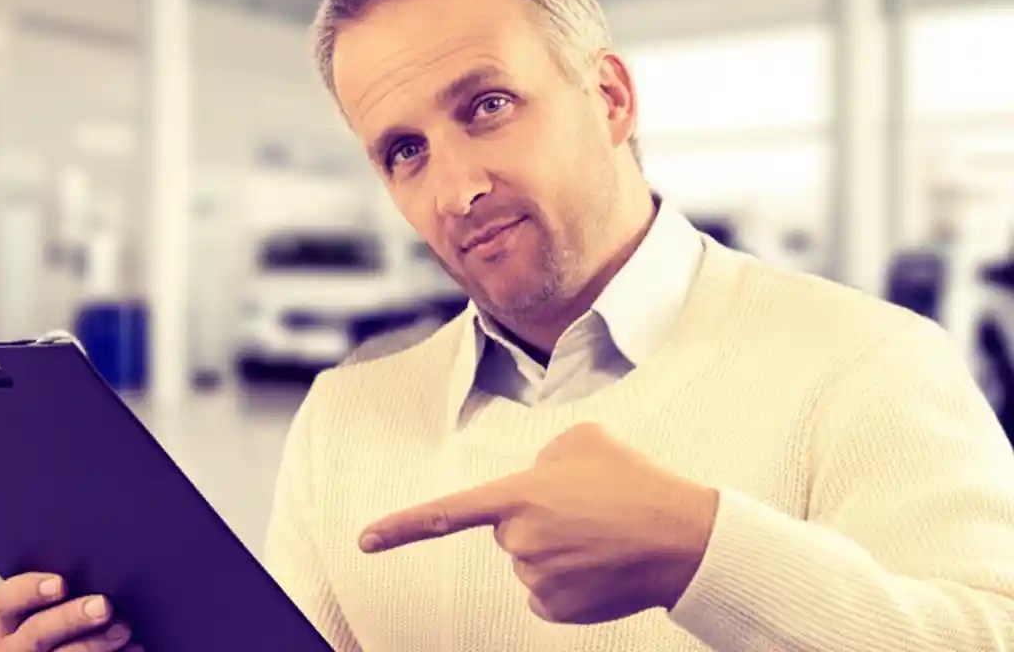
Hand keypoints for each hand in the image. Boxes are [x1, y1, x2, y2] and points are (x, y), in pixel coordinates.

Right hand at [0, 572, 140, 651]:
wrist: (84, 643)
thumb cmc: (82, 620)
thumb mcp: (68, 601)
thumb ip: (78, 584)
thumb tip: (101, 561)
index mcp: (13, 621)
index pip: (8, 600)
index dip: (30, 590)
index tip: (61, 583)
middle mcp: (18, 649)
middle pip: (34, 634)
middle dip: (69, 618)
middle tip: (103, 605)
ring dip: (93, 645)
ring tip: (124, 630)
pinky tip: (134, 649)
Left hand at [358, 422, 718, 624]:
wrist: (685, 539)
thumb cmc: (636, 482)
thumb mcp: (585, 440)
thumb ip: (542, 456)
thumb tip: (531, 483)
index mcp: (520, 495)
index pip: (448, 514)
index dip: (402, 527)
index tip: (363, 542)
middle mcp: (519, 540)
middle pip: (507, 530)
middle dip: (537, 519)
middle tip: (586, 511)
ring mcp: (535, 578)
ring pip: (527, 561)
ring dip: (555, 549)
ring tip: (600, 535)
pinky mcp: (554, 608)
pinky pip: (543, 591)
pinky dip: (566, 580)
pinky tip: (599, 566)